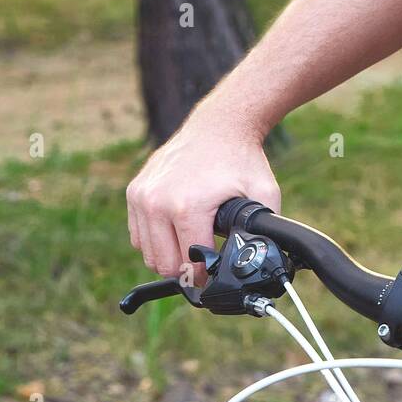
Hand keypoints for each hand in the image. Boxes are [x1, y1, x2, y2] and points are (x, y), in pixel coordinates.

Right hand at [125, 107, 280, 276]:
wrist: (220, 124)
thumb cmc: (242, 159)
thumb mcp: (264, 195)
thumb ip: (265, 229)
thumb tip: (266, 256)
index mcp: (188, 208)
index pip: (189, 263)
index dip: (204, 276)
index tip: (212, 277)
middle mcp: (158, 202)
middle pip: (164, 263)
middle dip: (185, 270)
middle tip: (202, 265)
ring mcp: (142, 196)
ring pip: (147, 252)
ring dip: (168, 255)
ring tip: (190, 246)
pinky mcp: (135, 191)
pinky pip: (138, 233)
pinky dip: (154, 239)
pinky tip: (174, 231)